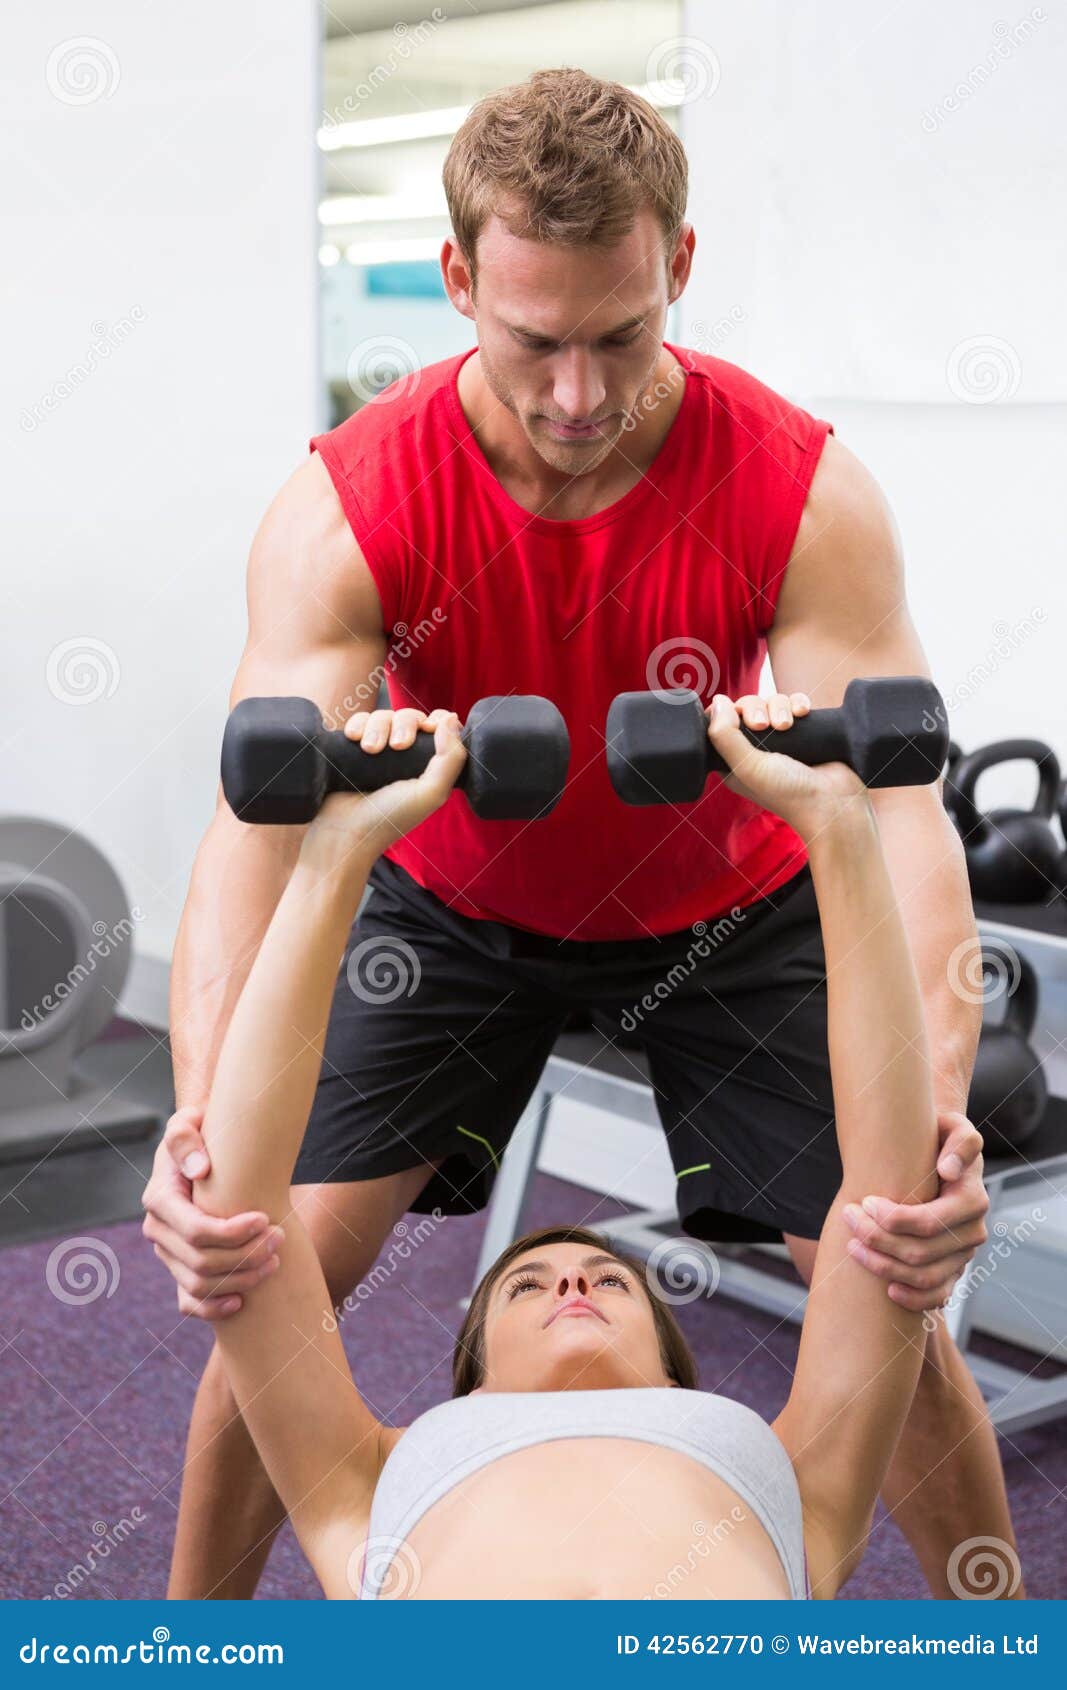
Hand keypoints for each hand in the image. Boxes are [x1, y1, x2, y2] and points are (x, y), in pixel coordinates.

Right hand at [141, 1106, 283, 1319]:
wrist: (204, 1150)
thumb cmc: (202, 1132)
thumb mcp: (189, 1122)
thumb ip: (185, 1136)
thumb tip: (199, 1170)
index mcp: (160, 1199)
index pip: (196, 1230)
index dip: (232, 1232)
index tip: (266, 1219)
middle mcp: (158, 1230)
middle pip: (201, 1261)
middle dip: (246, 1254)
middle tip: (281, 1237)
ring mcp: (167, 1253)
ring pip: (200, 1284)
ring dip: (241, 1278)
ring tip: (276, 1260)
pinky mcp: (179, 1268)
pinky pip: (189, 1302)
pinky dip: (213, 1308)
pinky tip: (241, 1302)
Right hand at [304, 707, 466, 860]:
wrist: (342, 832)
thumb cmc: (389, 818)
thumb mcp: (430, 793)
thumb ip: (450, 758)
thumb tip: (452, 718)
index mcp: (427, 766)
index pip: (439, 728)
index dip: (437, 720)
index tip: (429, 727)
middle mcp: (404, 757)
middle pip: (410, 717)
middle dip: (404, 724)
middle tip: (396, 746)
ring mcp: (377, 751)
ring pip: (383, 716)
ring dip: (377, 726)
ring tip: (369, 749)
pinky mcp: (352, 748)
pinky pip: (358, 720)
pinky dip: (357, 724)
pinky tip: (353, 738)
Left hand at [705, 693, 868, 838]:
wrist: (835, 802)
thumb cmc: (788, 793)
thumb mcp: (748, 767)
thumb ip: (725, 736)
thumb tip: (718, 701)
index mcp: (734, 762)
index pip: (719, 725)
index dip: (725, 713)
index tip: (737, 716)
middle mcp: (755, 750)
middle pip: (747, 707)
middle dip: (755, 708)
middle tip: (764, 725)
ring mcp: (781, 740)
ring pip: (772, 702)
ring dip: (779, 706)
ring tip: (788, 724)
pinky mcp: (805, 732)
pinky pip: (795, 704)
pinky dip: (798, 703)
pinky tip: (804, 713)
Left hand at [842, 1109, 989, 1309]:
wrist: (941, 1156)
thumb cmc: (940, 1138)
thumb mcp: (954, 1127)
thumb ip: (960, 1142)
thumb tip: (948, 1171)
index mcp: (973, 1200)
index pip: (930, 1222)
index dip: (893, 1219)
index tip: (864, 1202)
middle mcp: (973, 1232)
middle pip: (921, 1252)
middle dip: (877, 1239)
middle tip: (847, 1216)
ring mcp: (964, 1255)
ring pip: (924, 1277)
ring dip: (883, 1266)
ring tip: (851, 1246)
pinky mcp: (954, 1270)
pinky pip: (937, 1296)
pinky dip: (913, 1299)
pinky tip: (887, 1288)